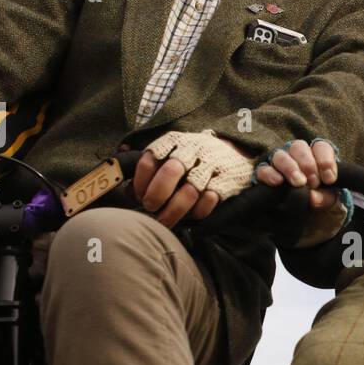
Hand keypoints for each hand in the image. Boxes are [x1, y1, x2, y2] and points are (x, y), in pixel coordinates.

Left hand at [133, 129, 257, 228]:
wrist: (235, 151)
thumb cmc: (194, 158)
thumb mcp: (172, 153)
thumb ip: (151, 170)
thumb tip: (128, 194)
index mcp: (174, 142)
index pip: (151, 158)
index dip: (141, 181)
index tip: (138, 196)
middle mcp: (192, 150)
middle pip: (171, 171)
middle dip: (157, 194)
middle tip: (150, 208)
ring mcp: (211, 165)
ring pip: (190, 190)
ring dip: (174, 211)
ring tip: (165, 222)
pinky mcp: (227, 181)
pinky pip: (210, 200)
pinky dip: (198, 212)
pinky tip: (192, 217)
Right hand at [254, 139, 339, 210]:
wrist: (300, 214)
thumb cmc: (317, 199)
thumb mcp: (326, 199)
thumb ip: (324, 197)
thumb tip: (312, 197)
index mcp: (314, 155)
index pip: (320, 147)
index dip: (325, 161)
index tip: (329, 179)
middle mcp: (295, 154)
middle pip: (299, 147)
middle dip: (308, 164)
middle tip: (314, 183)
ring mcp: (278, 162)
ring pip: (280, 155)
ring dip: (290, 168)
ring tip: (299, 183)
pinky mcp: (264, 174)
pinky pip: (263, 169)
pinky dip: (270, 174)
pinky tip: (278, 182)